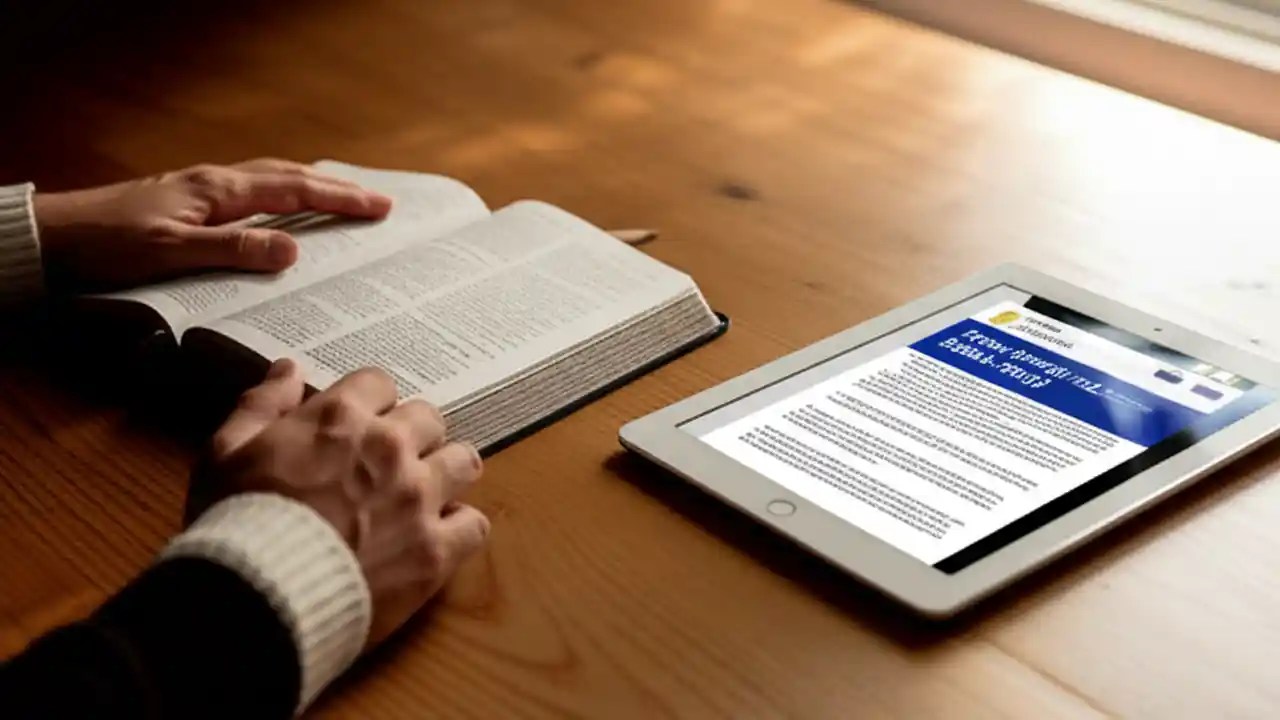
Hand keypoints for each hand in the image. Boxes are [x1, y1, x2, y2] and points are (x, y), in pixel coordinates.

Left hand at [32, 158, 393, 290]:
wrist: (57, 237)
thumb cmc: (109, 246)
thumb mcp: (173, 254)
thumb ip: (234, 251)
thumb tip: (293, 251)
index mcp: (220, 192)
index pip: (295, 192)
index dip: (341, 200)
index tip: (381, 207)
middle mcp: (217, 183)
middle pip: (291, 176)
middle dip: (339, 189)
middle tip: (380, 202)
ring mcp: (203, 190)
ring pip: (273, 180)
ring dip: (314, 187)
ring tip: (345, 197)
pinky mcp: (191, 202)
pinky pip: (253, 192)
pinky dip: (284, 195)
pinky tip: (285, 209)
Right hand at [190, 360, 488, 646]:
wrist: (256, 599)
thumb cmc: (234, 523)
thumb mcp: (226, 453)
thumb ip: (261, 405)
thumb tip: (290, 369)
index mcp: (341, 419)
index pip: (379, 383)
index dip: (369, 404)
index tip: (358, 427)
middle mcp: (390, 448)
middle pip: (428, 418)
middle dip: (412, 436)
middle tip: (391, 463)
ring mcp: (419, 498)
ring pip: (464, 462)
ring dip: (446, 472)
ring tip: (426, 494)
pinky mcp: (436, 550)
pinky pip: (474, 524)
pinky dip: (459, 529)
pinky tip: (439, 538)